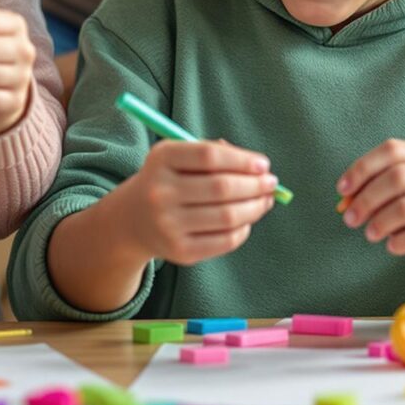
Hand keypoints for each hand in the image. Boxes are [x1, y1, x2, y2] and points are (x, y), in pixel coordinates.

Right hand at [111, 139, 276, 266]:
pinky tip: (246, 220)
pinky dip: (243, 229)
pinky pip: (225, 241)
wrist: (134, 219)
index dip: (242, 160)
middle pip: (221, 188)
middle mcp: (160, 191)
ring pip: (228, 216)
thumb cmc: (168, 180)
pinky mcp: (180, 251)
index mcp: (161, 159)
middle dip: (255, 185)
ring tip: (265, 200)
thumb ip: (215, 153)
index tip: (264, 165)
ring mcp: (168, 224)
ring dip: (255, 207)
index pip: (209, 156)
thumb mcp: (178, 157)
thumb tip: (258, 167)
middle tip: (271, 183)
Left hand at [337, 139, 404, 276]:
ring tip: (370, 234)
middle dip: (366, 199)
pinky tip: (391, 245)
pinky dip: (398, 241)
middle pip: (397, 178)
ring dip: (379, 222)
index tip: (342, 189)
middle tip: (349, 217)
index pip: (392, 150)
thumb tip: (346, 200)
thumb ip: (386, 186)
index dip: (362, 168)